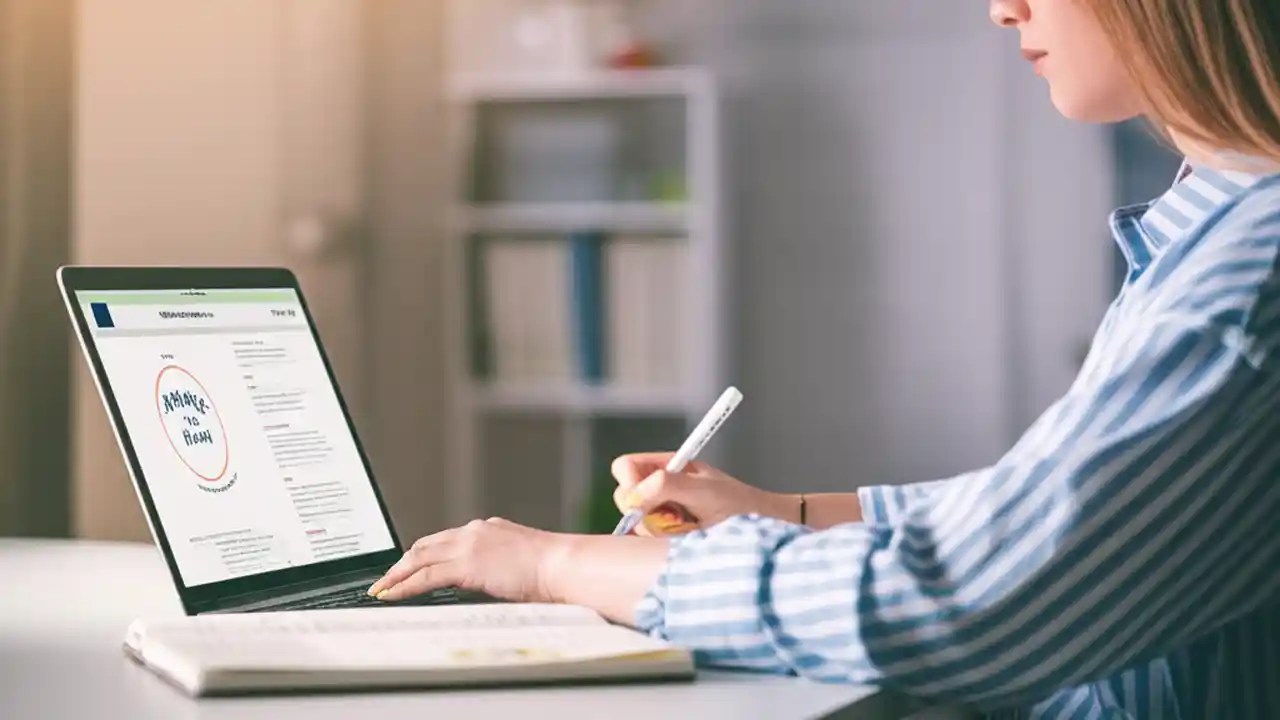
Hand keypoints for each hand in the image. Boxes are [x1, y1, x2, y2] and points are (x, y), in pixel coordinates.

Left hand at [367, 518, 569, 602]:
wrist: (562, 566)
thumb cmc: (553, 570)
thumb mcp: (519, 563)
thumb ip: (498, 568)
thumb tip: (487, 583)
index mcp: (488, 530)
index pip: (445, 540)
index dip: (424, 555)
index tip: (411, 567)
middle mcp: (474, 532)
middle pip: (425, 545)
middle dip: (403, 563)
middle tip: (387, 579)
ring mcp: (468, 545)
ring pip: (419, 557)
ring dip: (396, 574)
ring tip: (381, 589)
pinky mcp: (466, 564)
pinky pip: (426, 576)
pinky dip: (405, 585)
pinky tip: (393, 595)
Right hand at [611, 452, 798, 534]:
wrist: (763, 529)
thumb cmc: (739, 504)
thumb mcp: (704, 490)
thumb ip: (667, 486)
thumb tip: (634, 497)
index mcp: (666, 467)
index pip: (625, 467)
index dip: (629, 482)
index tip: (642, 500)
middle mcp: (659, 490)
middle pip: (624, 497)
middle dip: (643, 511)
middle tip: (672, 518)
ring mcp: (661, 516)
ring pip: (634, 525)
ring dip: (657, 531)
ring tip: (689, 530)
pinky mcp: (666, 540)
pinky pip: (647, 544)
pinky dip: (662, 546)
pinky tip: (686, 542)